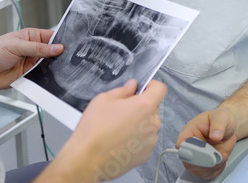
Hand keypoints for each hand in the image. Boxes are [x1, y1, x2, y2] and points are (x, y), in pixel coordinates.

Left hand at [0, 28, 61, 89]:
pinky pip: (41, 75)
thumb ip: (38, 48)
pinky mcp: (28, 75)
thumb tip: (57, 48)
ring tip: (56, 66)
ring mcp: (31, 62)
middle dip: (58, 54)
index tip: (69, 45)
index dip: (60, 40)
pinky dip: (45, 76)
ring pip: (48, 64)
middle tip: (64, 57)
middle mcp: (33, 49)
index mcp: (31, 36)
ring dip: (52, 66)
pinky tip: (48, 75)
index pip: (51, 36)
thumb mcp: (16, 46)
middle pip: (52, 51)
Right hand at [44, 79, 167, 182]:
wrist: (86, 160)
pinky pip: (145, 141)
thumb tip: (132, 87)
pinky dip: (136, 139)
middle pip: (153, 108)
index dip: (151, 86)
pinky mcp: (146, 154)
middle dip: (140, 107)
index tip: (140, 89)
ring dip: (139, 124)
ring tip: (118, 129)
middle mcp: (153, 123)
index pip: (160, 89)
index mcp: (145, 106)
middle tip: (121, 111)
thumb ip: (123, 90)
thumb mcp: (104, 99)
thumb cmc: (94, 129)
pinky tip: (119, 142)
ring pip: (149, 125)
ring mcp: (151, 140)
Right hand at [175, 107, 238, 178]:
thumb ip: (218, 125)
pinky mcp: (205, 164)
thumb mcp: (220, 117)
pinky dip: (216, 171)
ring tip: (222, 157)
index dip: (190, 151)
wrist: (227, 127)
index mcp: (189, 133)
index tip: (203, 152)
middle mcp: (191, 147)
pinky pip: (207, 174)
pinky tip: (222, 161)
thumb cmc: (220, 119)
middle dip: (204, 162)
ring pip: (198, 171)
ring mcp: (197, 157)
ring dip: (211, 168)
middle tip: (216, 157)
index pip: (181, 145)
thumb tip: (215, 136)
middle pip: (188, 162)